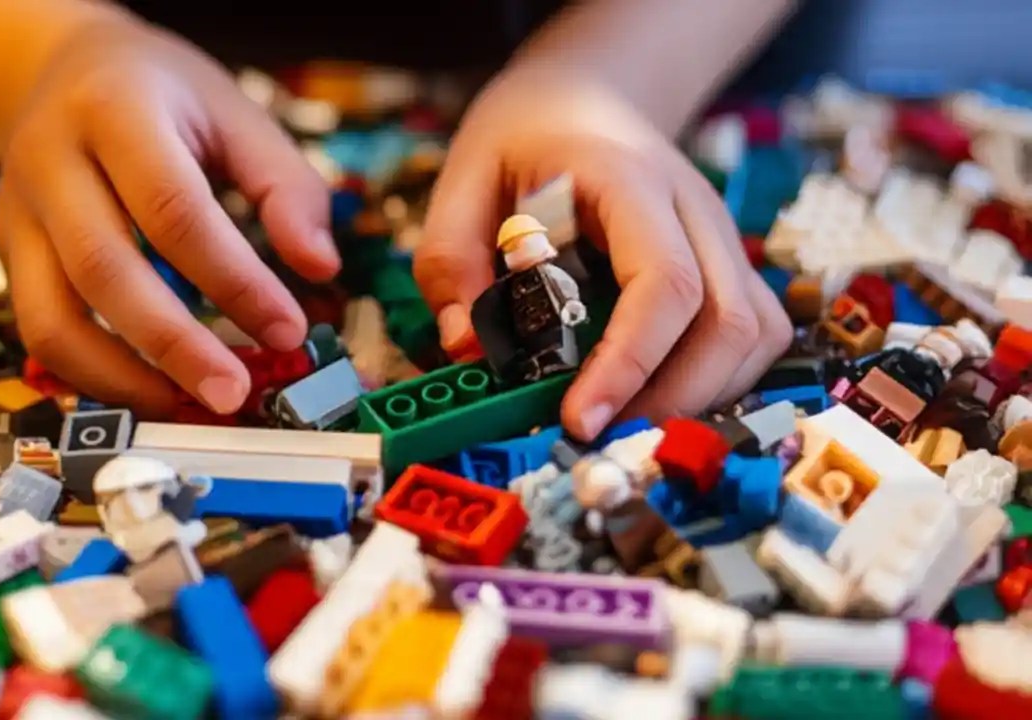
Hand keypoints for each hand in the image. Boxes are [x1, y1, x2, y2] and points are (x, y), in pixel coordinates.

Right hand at [0, 18, 337, 418]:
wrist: (64, 69)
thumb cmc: (163, 95)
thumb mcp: (236, 113)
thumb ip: (286, 186)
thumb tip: (320, 267)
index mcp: (115, 111)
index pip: (174, 209)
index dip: (233, 279)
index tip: (288, 330)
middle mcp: (50, 161)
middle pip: (105, 269)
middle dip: (175, 344)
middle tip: (236, 393)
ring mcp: (19, 213)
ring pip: (53, 317)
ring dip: (124, 378)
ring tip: (191, 406)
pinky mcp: (10, 256)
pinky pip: (40, 332)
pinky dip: (95, 376)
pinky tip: (152, 391)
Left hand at [414, 68, 790, 440]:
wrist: (585, 94)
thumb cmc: (524, 138)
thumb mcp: (464, 177)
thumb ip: (450, 259)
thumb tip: (466, 348)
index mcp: (629, 180)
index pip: (662, 283)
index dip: (629, 362)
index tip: (579, 418)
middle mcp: (694, 208)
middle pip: (729, 322)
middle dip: (670, 399)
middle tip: (598, 439)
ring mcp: (721, 236)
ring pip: (754, 336)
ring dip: (699, 396)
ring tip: (624, 423)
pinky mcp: (727, 263)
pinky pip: (754, 335)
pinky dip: (717, 380)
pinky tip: (659, 394)